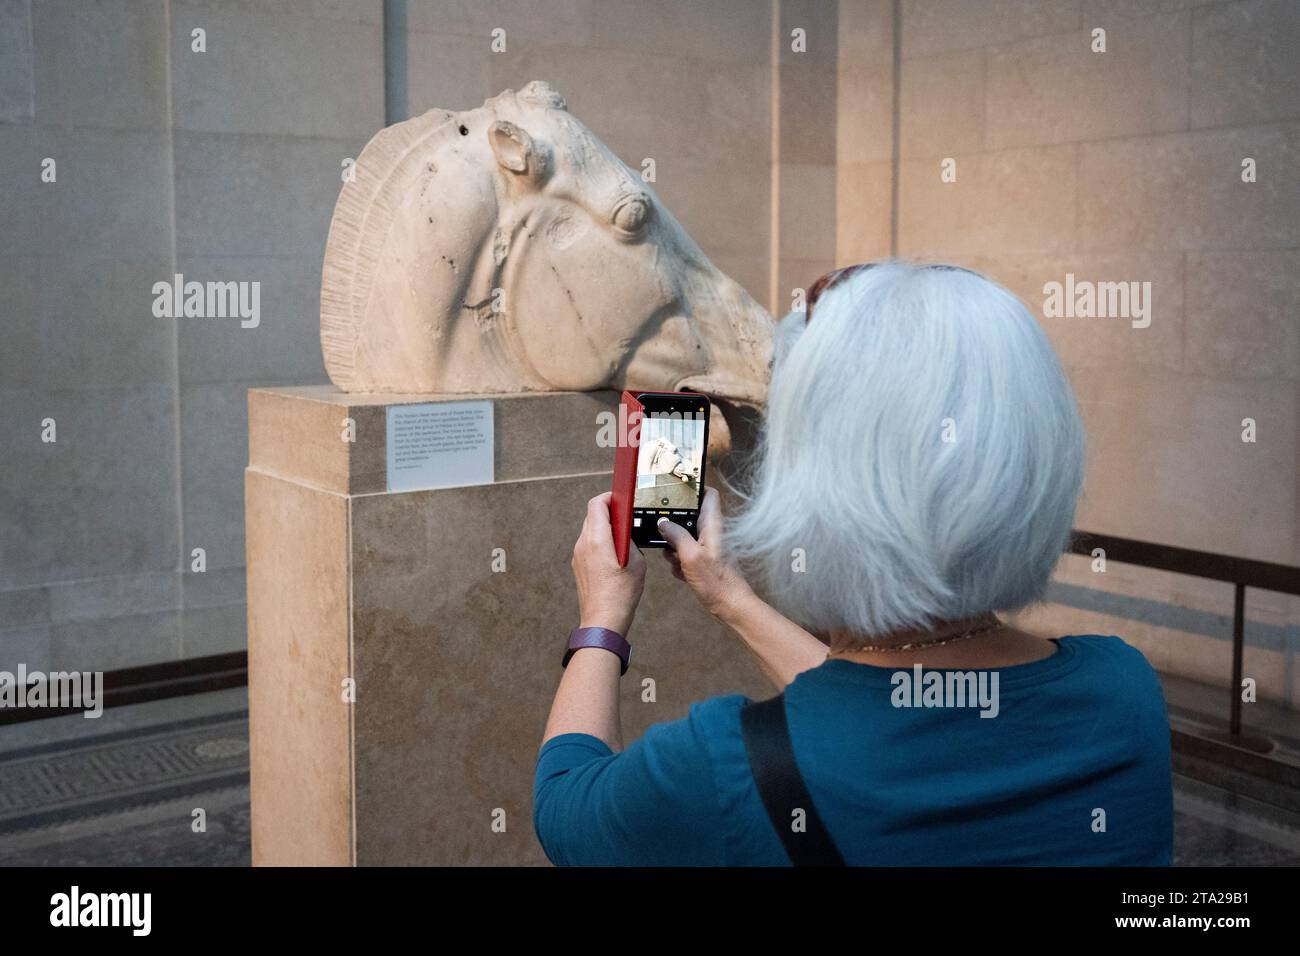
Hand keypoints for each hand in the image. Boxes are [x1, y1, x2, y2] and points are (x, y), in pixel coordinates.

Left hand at [571, 492, 645, 636]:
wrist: (603, 620)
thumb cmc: (620, 595)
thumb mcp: (637, 563)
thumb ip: (632, 543)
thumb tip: (628, 535)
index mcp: (598, 539)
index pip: (597, 504)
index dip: (610, 498)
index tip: (621, 499)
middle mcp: (583, 544)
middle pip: (592, 516)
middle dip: (609, 513)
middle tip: (625, 518)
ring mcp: (578, 555)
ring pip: (589, 530)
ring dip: (604, 528)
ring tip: (622, 539)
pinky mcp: (578, 566)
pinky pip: (588, 545)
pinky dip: (599, 543)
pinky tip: (614, 555)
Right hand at [656, 487, 754, 620]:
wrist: (730, 605)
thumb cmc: (717, 582)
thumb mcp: (691, 556)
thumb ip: (676, 535)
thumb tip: (662, 523)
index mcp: (713, 524)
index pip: (708, 494)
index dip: (693, 488)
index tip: (674, 490)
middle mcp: (711, 532)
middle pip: (689, 516)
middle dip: (673, 525)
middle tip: (665, 535)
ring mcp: (707, 546)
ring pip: (683, 536)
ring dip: (673, 547)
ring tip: (676, 561)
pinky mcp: (703, 560)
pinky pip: (684, 553)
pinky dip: (679, 561)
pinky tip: (682, 572)